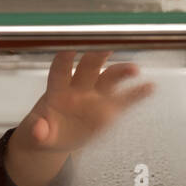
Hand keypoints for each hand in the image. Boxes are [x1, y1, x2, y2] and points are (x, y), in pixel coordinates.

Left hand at [5, 50, 152, 185]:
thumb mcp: (36, 134)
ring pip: (109, 77)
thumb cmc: (44, 130)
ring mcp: (95, 96)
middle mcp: (78, 87)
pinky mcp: (109, 109)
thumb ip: (37, 131)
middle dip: (97, 55)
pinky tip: (149, 88)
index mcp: (57, 90)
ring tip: (133, 69)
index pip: (60, 69)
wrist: (54, 139)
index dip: (64, 59)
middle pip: (89, 66)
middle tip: (107, 47)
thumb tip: (37, 130)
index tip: (70, 50)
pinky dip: (137, 93)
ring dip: (120, 71)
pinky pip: (125, 99)